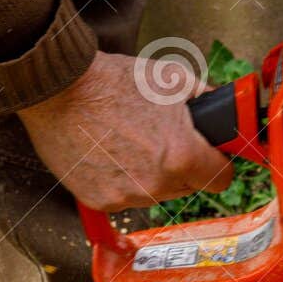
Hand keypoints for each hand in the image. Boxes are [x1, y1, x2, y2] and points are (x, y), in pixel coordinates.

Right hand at [18, 51, 232, 211]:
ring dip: (153, 176)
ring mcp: (126, 196)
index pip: (221, 179)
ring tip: (132, 144)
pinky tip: (111, 154)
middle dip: (184, 167)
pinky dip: (123, 181)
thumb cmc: (115, 82)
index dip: (218, 163)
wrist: (59, 90)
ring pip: (157, 193)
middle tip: (164, 141)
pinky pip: (126, 197)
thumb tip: (223, 107)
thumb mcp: (173, 79)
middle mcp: (156, 184)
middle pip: (188, 186)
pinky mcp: (101, 201)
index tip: (210, 156)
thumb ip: (206, 99)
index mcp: (181, 156)